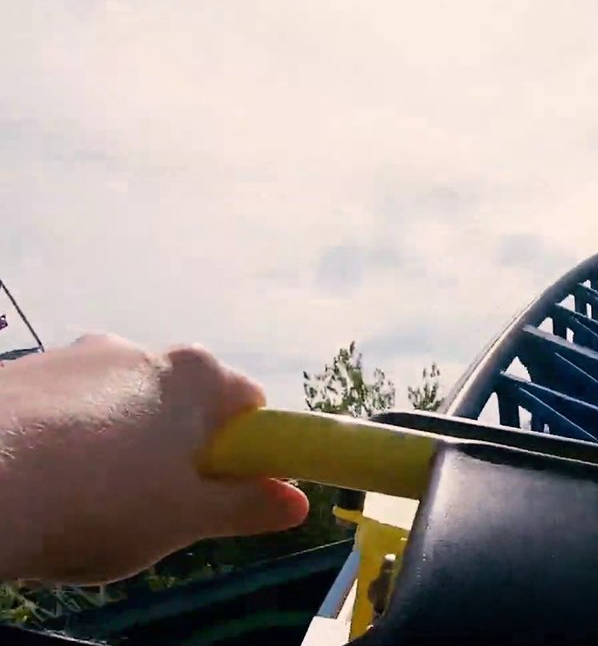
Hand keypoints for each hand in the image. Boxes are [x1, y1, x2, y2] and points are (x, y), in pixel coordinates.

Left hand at [0, 335, 307, 584]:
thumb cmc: (97, 502)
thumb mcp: (185, 520)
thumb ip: (246, 508)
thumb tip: (296, 502)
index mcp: (195, 377)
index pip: (249, 405)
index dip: (247, 452)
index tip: (225, 492)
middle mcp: (140, 351)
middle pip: (182, 402)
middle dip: (177, 449)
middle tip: (156, 506)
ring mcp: (75, 357)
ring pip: (119, 406)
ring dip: (117, 446)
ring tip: (86, 504)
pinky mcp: (21, 374)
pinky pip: (64, 409)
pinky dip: (64, 442)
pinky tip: (43, 486)